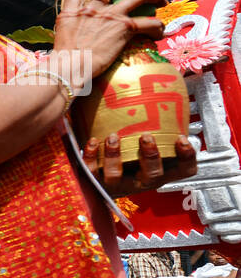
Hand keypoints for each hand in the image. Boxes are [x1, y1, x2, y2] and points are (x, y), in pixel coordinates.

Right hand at [54, 0, 166, 79]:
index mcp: (72, 13)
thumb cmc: (62, 61)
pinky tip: (160, 32)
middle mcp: (93, 9)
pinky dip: (157, 27)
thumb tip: (71, 43)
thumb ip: (68, 34)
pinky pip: (149, 23)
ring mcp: (110, 16)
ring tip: (162, 0)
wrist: (69, 67)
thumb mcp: (58, 41)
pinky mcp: (125, 28)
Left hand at [82, 133, 196, 196]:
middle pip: (153, 174)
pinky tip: (92, 141)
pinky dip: (91, 158)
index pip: (184, 170)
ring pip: (117, 176)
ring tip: (113, 137)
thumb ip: (158, 126)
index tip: (181, 138)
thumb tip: (162, 92)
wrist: (103, 179)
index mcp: (161, 172)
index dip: (187, 156)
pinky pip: (92, 173)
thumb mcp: (149, 144)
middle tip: (146, 136)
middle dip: (150, 155)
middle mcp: (141, 181)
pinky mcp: (96, 183)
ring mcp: (119, 185)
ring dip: (114, 156)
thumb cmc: (132, 156)